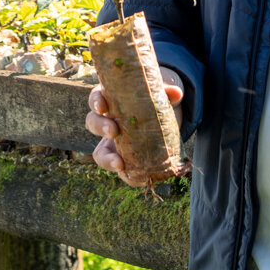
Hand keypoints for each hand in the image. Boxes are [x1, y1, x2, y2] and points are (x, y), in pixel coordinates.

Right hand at [85, 69, 184, 187]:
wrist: (163, 119)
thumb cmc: (153, 99)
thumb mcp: (159, 93)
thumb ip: (165, 91)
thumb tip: (176, 93)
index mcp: (110, 100)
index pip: (95, 99)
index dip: (96, 102)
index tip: (103, 106)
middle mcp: (106, 122)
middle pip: (93, 123)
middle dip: (100, 127)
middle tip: (113, 131)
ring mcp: (113, 144)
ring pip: (100, 153)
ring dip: (107, 159)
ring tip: (119, 164)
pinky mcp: (123, 159)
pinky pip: (121, 170)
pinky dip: (126, 176)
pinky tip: (136, 178)